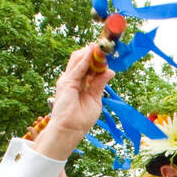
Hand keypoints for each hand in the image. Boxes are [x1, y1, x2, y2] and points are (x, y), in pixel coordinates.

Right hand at [35, 46, 115, 160]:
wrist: (71, 129)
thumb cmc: (82, 118)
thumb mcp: (95, 99)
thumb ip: (100, 84)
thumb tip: (110, 71)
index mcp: (80, 83)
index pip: (89, 67)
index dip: (97, 60)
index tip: (107, 54)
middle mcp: (73, 79)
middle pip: (82, 60)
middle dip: (93, 53)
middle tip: (104, 48)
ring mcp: (68, 79)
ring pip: (78, 59)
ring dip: (89, 53)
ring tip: (100, 47)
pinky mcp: (66, 82)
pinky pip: (77, 67)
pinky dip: (85, 59)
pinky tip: (92, 53)